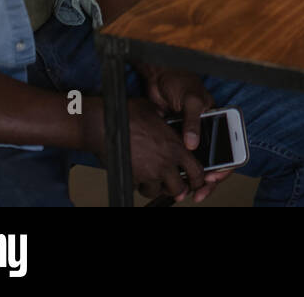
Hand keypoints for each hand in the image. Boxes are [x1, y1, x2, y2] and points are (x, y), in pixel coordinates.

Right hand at [83, 96, 214, 202]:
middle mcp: (165, 162)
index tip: (196, 182)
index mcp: (176, 146)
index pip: (196, 170)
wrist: (105, 125)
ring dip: (157, 188)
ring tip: (153, 181)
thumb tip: (163, 117)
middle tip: (174, 187)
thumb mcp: (155, 112)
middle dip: (177, 190)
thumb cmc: (129, 115)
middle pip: (179, 189)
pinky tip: (138, 176)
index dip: (198, 180)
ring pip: (158, 191)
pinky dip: (140, 185)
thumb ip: (164, 120)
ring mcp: (149, 172)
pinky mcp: (133, 178)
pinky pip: (140, 188)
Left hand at [142, 68, 233, 202]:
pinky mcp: (175, 137)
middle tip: (201, 190)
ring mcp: (190, 134)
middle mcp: (206, 129)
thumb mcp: (191, 99)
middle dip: (210, 177)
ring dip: (194, 176)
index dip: (225, 164)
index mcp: (217, 119)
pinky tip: (174, 177)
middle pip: (214, 158)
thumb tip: (193, 144)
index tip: (214, 176)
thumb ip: (193, 122)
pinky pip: (180, 156)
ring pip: (197, 161)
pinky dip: (179, 168)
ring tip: (187, 190)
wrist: (158, 75)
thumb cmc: (180, 81)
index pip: (228, 146)